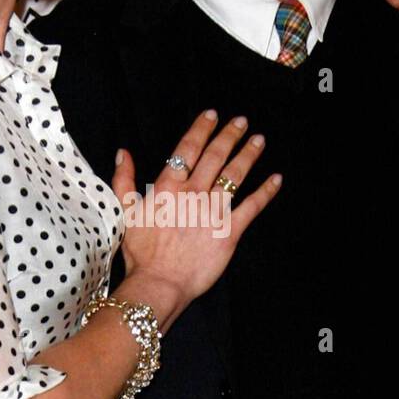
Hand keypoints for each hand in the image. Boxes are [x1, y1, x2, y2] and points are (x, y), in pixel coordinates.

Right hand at [112, 110, 280, 327]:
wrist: (158, 283)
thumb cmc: (141, 253)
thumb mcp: (125, 212)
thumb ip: (124, 180)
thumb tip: (123, 153)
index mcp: (168, 186)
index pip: (188, 149)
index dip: (201, 129)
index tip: (212, 115)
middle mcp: (193, 193)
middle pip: (215, 156)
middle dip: (229, 136)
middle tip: (241, 121)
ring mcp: (213, 211)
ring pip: (234, 175)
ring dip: (248, 155)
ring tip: (258, 140)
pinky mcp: (229, 231)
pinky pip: (251, 207)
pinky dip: (265, 192)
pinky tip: (276, 179)